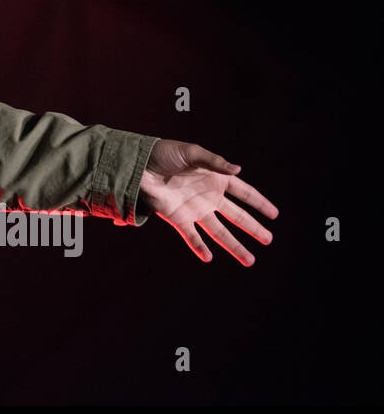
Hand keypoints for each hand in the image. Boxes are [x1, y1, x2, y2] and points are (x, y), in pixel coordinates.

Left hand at [137, 139, 277, 265]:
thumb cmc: (164, 153)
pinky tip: (208, 257)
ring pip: (219, 231)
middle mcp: (209, 197)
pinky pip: (191, 235)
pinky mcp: (178, 217)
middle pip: (236, 215)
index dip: (259, 202)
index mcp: (216, 179)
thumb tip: (238, 170)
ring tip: (250, 260)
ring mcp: (194, 209)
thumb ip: (214, 162)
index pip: (244, 193)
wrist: (138, 163)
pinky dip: (199, 246)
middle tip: (269, 240)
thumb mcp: (192, 153)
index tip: (274, 214)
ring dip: (233, 245)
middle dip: (252, 228)